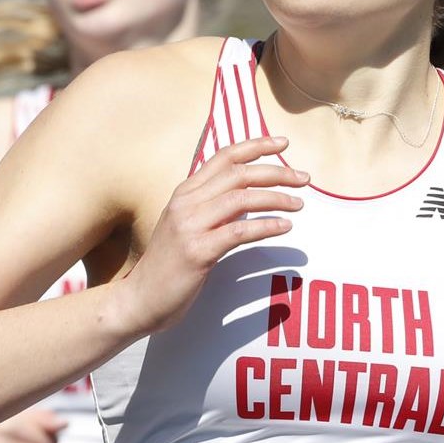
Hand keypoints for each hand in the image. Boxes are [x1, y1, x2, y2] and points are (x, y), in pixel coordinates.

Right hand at [113, 136, 304, 334]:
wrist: (139, 299)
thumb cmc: (168, 266)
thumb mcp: (185, 226)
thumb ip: (210, 207)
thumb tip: (247, 195)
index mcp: (184, 193)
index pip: (224, 157)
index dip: (255, 146)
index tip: (283, 143)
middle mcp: (185, 203)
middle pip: (238, 174)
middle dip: (276, 172)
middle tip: (304, 179)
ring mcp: (189, 226)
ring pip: (241, 199)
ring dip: (276, 198)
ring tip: (298, 204)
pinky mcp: (197, 251)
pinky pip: (239, 231)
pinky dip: (266, 226)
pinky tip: (284, 227)